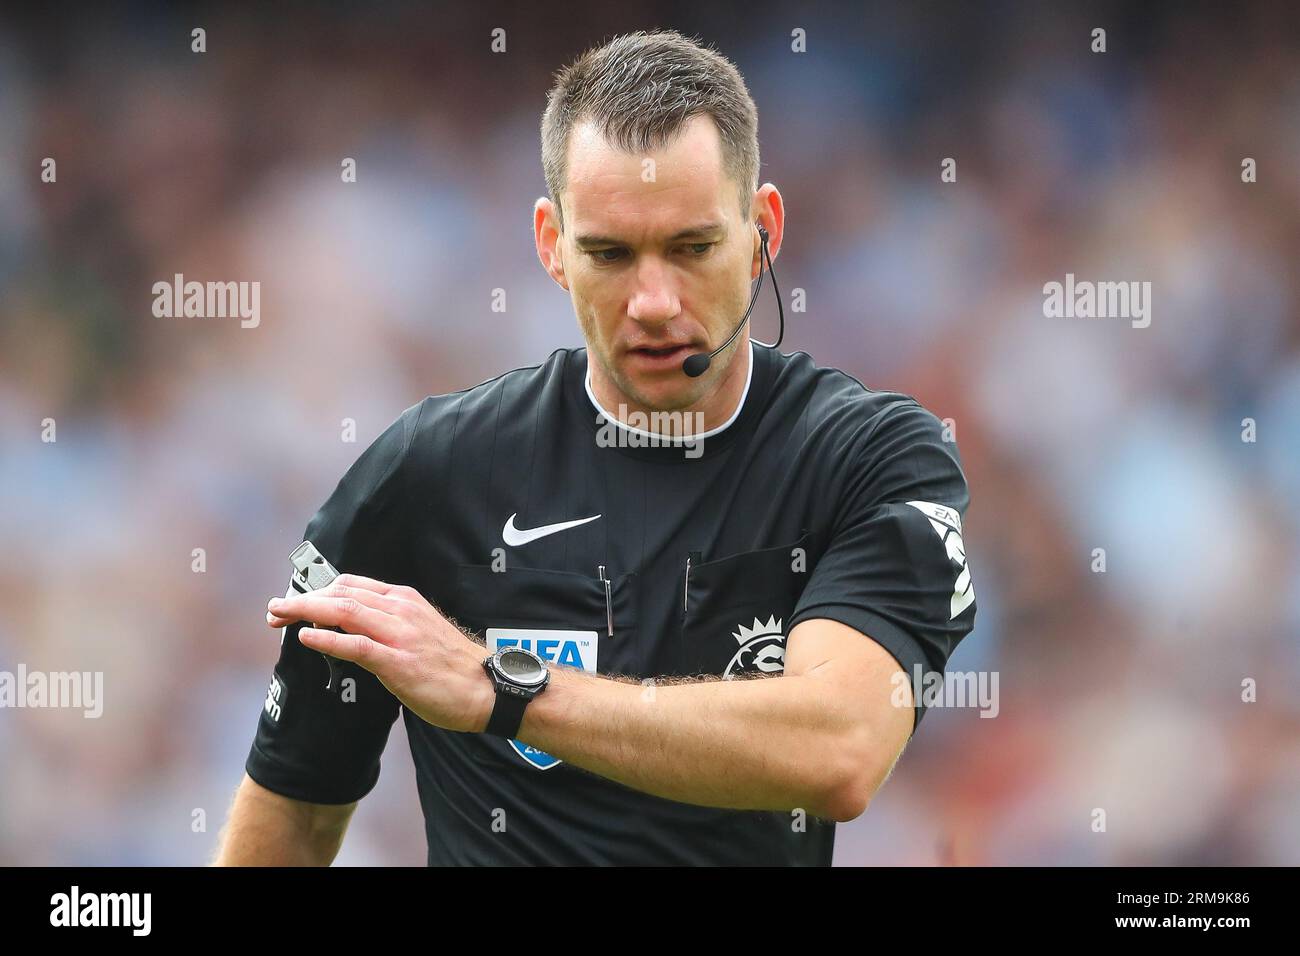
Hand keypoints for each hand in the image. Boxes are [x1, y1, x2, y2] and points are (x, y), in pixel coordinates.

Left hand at [266, 574, 493, 733]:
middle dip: (302, 600)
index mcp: (405, 600)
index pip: (351, 584)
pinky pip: (356, 645)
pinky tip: (306, 638)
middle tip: (274, 610)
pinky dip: (327, 639)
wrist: (487, 688)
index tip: (293, 603)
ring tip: (278, 616)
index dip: (317, 591)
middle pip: (341, 593)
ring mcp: (400, 634)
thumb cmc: (453, 666)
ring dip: (305, 612)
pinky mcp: (399, 662)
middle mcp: (401, 610)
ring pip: (344, 612)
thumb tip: (354, 631)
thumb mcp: (421, 632)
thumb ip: (390, 625)